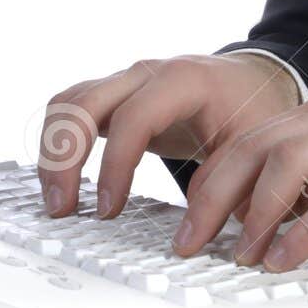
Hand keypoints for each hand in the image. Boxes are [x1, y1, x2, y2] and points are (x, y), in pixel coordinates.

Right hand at [38, 53, 301, 218]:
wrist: (251, 80)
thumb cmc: (252, 107)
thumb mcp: (254, 143)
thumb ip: (226, 182)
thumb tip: (192, 234)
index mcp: (185, 80)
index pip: (134, 116)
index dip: (116, 164)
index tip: (109, 209)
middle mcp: (147, 73)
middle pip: (85, 102)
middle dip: (65, 158)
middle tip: (64, 209)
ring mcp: (127, 81)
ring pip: (69, 103)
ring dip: (53, 152)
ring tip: (57, 203)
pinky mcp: (115, 96)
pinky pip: (72, 108)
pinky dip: (58, 142)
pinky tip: (62, 180)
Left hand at [172, 92, 307, 269]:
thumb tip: (259, 218)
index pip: (250, 138)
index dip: (210, 181)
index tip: (189, 223)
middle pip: (257, 148)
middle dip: (214, 198)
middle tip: (192, 244)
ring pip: (290, 166)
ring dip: (254, 216)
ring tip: (238, 255)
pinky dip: (305, 233)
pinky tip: (288, 258)